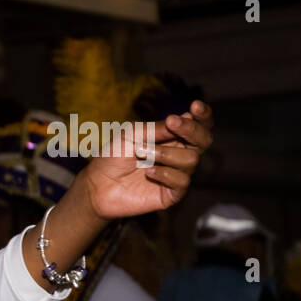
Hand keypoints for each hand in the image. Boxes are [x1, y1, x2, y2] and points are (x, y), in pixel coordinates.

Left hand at [76, 101, 213, 219]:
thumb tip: (185, 117)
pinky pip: (182, 181)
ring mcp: (176, 174)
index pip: (199, 125)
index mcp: (172, 138)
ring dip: (165, 153)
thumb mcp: (133, 134)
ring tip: (141, 153)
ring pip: (191, 160)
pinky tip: (148, 173)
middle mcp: (178, 155)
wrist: (97, 185)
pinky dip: (165, 174)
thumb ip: (159, 128)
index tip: (194, 106)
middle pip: (204, 141)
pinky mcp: (171, 194)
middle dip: (191, 129)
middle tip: (172, 123)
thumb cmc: (113, 156)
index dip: (202, 115)